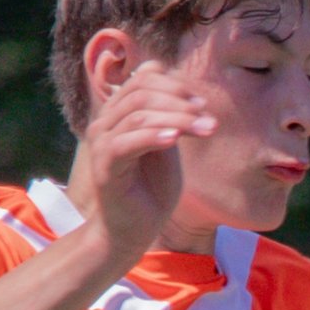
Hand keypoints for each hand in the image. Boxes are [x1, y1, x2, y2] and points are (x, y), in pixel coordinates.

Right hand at [69, 62, 219, 262]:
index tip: (202, 104)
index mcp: (119, 114)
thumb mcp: (167, 147)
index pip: (142, 80)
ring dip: (177, 119)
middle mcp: (106, 123)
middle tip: (207, 117)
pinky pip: (127, 142)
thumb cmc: (152, 190)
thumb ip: (170, 119)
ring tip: (205, 130)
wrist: (133, 229)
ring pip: (137, 115)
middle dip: (179, 102)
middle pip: (140, 93)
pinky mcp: (104, 165)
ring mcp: (101, 142)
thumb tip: (185, 91)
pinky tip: (175, 139)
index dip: (173, 85)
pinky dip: (153, 137)